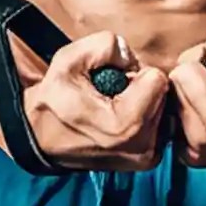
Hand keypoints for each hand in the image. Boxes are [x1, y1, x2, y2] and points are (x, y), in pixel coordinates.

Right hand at [23, 31, 168, 170]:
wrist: (42, 137)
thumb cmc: (55, 98)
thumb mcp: (69, 60)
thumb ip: (104, 45)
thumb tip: (130, 57)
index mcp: (125, 125)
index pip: (157, 79)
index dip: (133, 72)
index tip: (110, 80)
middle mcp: (142, 147)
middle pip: (163, 94)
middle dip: (139, 88)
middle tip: (109, 93)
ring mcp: (146, 157)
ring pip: (162, 108)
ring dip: (141, 102)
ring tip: (111, 107)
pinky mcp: (147, 161)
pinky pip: (158, 124)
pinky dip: (142, 117)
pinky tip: (118, 119)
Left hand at [169, 23, 205, 166]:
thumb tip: (204, 48)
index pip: (182, 72)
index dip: (203, 61)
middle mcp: (202, 140)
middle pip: (174, 88)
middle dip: (194, 80)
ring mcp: (195, 152)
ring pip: (173, 104)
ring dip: (192, 96)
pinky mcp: (191, 158)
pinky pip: (175, 121)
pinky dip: (190, 114)